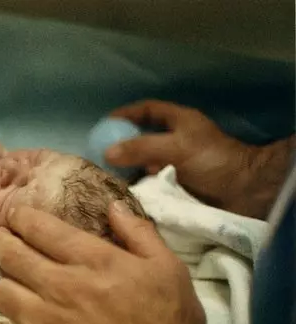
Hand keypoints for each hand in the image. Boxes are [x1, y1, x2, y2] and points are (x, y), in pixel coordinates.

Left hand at [0, 204, 204, 323]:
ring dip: (1, 281)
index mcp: (94, 261)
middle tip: (1, 237)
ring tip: (6, 277)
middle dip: (2, 241)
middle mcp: (65, 287)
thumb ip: (138, 231)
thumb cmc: (170, 316)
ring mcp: (51, 323)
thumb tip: (112, 204)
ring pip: (4, 292)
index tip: (14, 215)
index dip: (21, 218)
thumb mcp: (168, 265)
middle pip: (14, 255)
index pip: (42, 229)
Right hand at [104, 100, 293, 218]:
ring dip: (128, 165)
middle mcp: (175, 139)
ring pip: (144, 160)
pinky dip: (137, 182)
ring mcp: (176, 162)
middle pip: (142, 136)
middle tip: (100, 152)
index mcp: (179, 121)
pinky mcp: (176, 183)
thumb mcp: (175, 148)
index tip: (104, 123)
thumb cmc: (213, 161)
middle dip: (121, 143)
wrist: (244, 192)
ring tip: (106, 172)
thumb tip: (107, 152)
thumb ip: (141, 148)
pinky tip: (123, 187)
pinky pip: (150, 179)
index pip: (147, 110)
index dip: (126, 113)